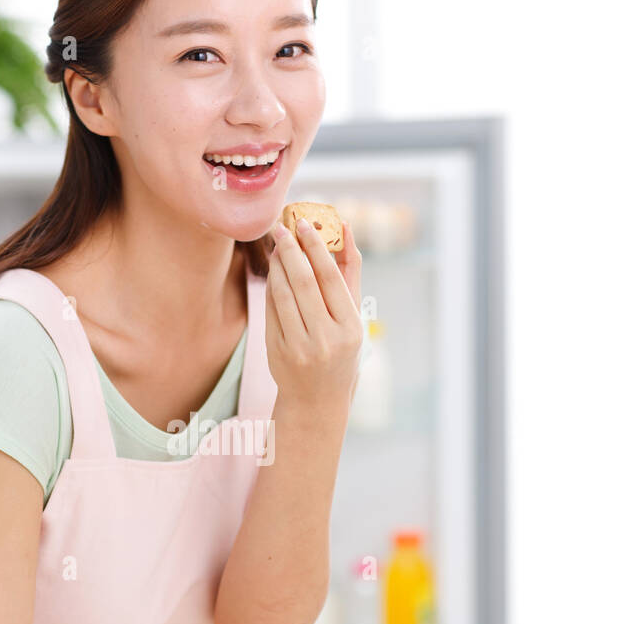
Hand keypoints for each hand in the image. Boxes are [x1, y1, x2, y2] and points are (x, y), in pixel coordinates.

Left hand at [265, 217, 362, 411]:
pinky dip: (271, 286)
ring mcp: (299, 346)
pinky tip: (274, 271)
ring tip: (277, 246)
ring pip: (283, 294)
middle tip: (283, 227)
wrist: (317, 399)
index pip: (331, 278)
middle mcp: (325, 338)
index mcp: (350, 328)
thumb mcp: (353, 318)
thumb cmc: (341, 351)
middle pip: (304, 282)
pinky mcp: (277, 351)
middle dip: (291, 249)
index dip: (316, 247)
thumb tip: (345, 228)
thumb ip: (350, 275)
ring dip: (277, 265)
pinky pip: (272, 310)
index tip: (305, 224)